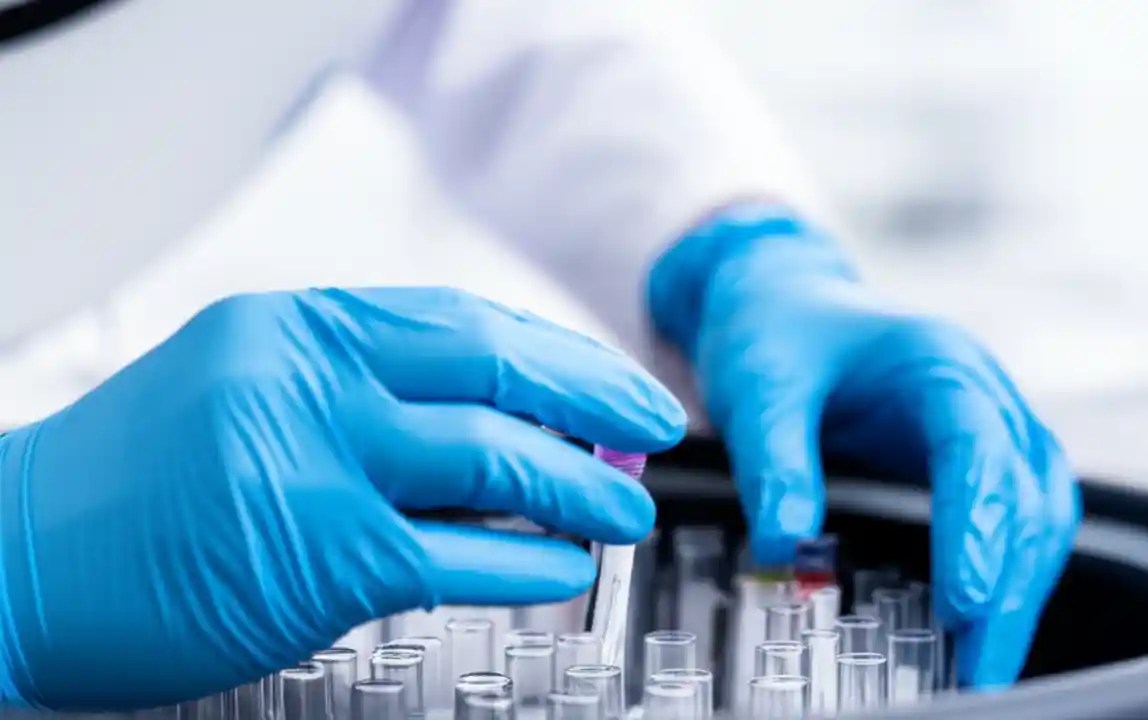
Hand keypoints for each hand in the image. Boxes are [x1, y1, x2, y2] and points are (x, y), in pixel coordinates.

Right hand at [0, 288, 684, 710]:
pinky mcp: (320, 555)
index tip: (615, 380)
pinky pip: (460, 555)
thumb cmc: (133, 480)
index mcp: (300, 327)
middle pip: (497, 371)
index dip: (560, 353)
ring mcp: (317, 462)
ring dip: (579, 486)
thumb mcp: (246, 386)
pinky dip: (528, 561)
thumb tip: (492, 415)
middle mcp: (312, 377)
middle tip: (654, 428)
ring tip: (628, 506)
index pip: (466, 322)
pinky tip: (566, 565)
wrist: (17, 556)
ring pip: (493, 460)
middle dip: (596, 402)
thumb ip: (363, 391)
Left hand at [649, 206, 1079, 688]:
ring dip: (1022, 593)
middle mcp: (984, 394)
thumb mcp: (758, 389)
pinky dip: (1011, 578)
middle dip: (1010, 589)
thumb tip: (783, 548)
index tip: (964, 602)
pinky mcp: (978, 460)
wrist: (780, 299)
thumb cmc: (775, 332)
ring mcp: (991, 426)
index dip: (978, 527)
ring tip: (984, 670)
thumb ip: (774, 464)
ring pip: (1041, 516)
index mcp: (938, 363)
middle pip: (1028, 496)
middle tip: (979, 674)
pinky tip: (981, 629)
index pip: (979, 449)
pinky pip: (1020, 522)